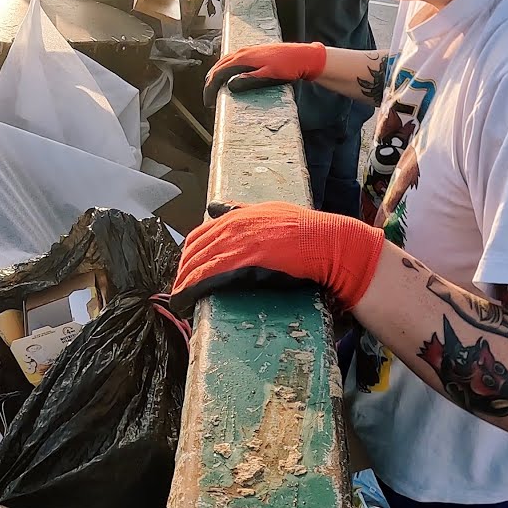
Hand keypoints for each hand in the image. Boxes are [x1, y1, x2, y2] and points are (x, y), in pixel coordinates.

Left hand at [171, 201, 384, 312]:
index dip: (190, 253)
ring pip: (198, 264)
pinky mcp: (243, 264)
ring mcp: (237, 244)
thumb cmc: (307, 232)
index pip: (201, 234)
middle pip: (195, 250)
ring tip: (177, 298)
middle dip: (183, 270)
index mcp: (239, 215)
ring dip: (183, 282)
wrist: (330, 244)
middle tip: (178, 287)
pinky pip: (207, 277)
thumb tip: (215, 207)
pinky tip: (183, 300)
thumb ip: (241, 211)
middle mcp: (234, 226)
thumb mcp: (270, 212)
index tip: (185, 268)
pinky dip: (190, 289)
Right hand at [204, 41, 326, 105]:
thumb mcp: (269, 76)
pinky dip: (224, 69)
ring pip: (223, 62)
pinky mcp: (253, 52)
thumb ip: (249, 80)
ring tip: (214, 89)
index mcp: (243, 58)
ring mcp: (247, 51)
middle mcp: (242, 52)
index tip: (209, 102)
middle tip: (209, 98)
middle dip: (210, 83)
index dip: (211, 89)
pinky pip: (231, 60)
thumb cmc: (288, 67)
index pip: (218, 74)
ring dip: (216, 75)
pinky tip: (228, 76)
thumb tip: (229, 85)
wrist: (303, 56)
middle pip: (217, 67)